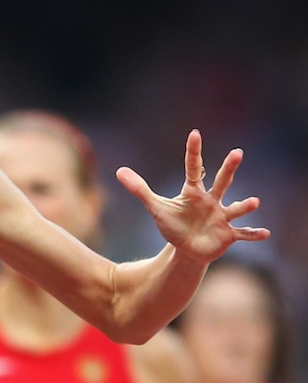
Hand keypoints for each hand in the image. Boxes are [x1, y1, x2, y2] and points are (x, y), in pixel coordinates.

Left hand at [115, 129, 269, 262]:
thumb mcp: (155, 207)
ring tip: (254, 201)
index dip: (193, 152)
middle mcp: (211, 201)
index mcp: (193, 193)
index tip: (194, 134)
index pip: (193, 169)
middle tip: (237, 152)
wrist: (186, 249)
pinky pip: (243, 233)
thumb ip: (139, 189)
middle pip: (221, 182)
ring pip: (235, 208)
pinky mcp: (228, 235)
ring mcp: (221, 217)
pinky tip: (264, 233)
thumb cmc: (173, 225)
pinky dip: (253, 234)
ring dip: (244, 206)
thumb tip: (119, 171)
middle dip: (228, 169)